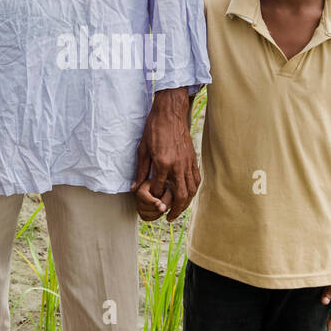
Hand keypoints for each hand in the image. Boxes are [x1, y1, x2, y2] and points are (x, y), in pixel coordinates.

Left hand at [130, 88, 199, 221]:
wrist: (170, 113)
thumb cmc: (154, 129)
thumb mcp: (142, 150)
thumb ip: (140, 171)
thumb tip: (134, 188)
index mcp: (163, 163)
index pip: (160, 189)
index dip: (156, 198)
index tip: (152, 201)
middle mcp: (178, 165)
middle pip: (181, 195)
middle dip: (175, 210)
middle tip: (168, 217)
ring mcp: (188, 162)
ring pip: (191, 190)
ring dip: (186, 203)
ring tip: (178, 210)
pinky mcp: (193, 159)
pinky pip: (196, 180)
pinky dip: (193, 191)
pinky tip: (188, 195)